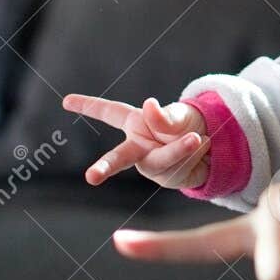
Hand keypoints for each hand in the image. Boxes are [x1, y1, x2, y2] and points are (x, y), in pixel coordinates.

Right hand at [63, 93, 209, 187]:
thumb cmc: (187, 125)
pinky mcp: (167, 178)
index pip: (110, 112)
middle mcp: (139, 147)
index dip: (88, 106)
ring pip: (162, 160)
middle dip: (105, 167)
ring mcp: (152, 165)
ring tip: (198, 138)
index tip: (65, 101)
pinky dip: (195, 155)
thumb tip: (149, 107)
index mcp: (136, 124)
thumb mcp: (179, 115)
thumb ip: (164, 116)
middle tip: (91, 177)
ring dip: (180, 150)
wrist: (214, 148)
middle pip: (119, 157)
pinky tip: (203, 147)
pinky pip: (180, 169)